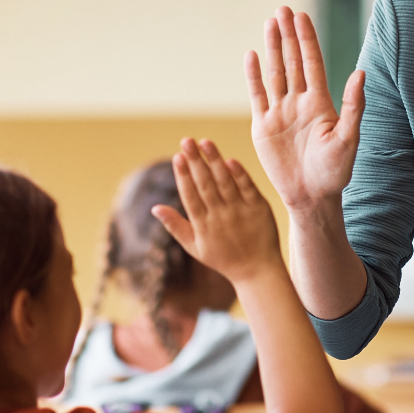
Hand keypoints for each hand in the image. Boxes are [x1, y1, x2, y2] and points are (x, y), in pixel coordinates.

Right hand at [151, 138, 283, 285]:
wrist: (257, 271)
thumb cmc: (222, 258)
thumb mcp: (195, 247)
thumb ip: (175, 226)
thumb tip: (154, 208)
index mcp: (203, 226)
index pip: (190, 196)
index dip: (183, 176)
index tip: (177, 156)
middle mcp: (221, 217)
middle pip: (205, 185)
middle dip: (195, 161)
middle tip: (186, 140)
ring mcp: (241, 212)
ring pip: (225, 182)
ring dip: (214, 161)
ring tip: (205, 142)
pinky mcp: (259, 208)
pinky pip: (248, 188)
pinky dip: (239, 174)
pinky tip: (229, 159)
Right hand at [246, 7, 363, 214]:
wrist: (312, 198)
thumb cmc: (336, 172)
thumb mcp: (349, 138)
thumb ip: (353, 106)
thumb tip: (360, 73)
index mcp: (320, 103)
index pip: (312, 63)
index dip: (307, 39)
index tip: (301, 16)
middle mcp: (300, 103)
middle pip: (292, 61)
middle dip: (288, 35)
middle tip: (282, 9)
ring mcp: (280, 113)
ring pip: (275, 73)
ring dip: (272, 49)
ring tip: (269, 23)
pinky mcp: (263, 127)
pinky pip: (257, 96)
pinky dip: (253, 76)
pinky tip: (252, 55)